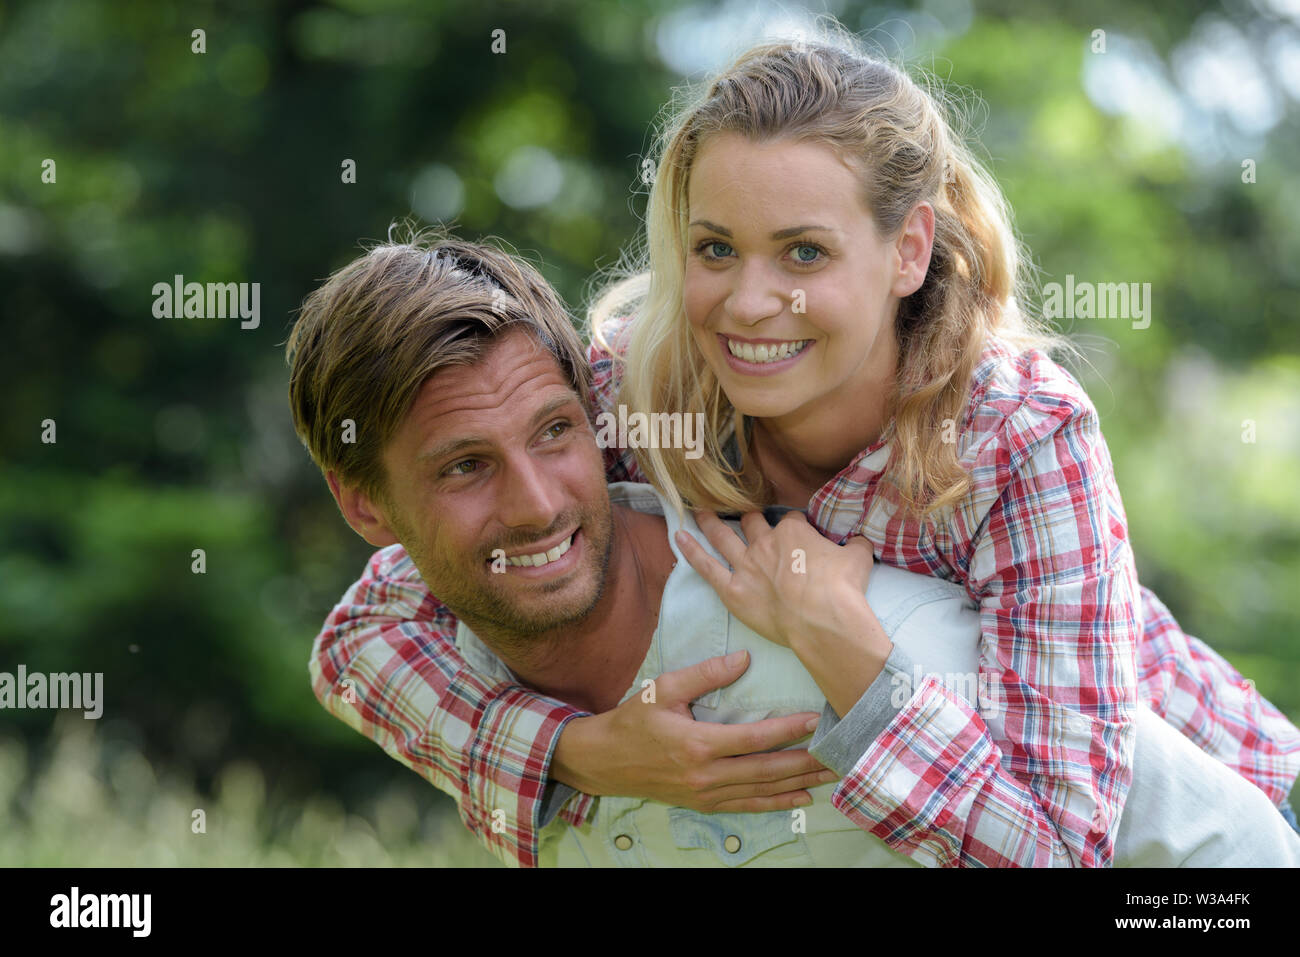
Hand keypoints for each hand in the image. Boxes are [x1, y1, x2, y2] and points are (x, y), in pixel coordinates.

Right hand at [551, 651, 836, 810]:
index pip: (753, 739)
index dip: (787, 730)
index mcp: (697, 743)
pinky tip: (800, 798)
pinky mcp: (704, 804)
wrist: (605, 760)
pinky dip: (776, 803)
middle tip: (838, 753)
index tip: (815, 720)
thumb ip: (705, 673)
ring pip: (762, 790)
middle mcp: (706, 774)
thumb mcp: (664, 688)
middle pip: (766, 770)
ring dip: (798, 783)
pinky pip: (748, 806)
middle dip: (805, 762)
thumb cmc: (634, 720)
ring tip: (830, 774)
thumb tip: (744, 658)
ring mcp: (707, 793)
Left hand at [674, 509, 874, 648]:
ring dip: (710, 521)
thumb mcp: (859, 558)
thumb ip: (857, 545)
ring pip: (723, 536)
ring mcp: (746, 565)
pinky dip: (690, 551)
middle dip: (748, 517)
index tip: (798, 534)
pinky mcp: (733, 590)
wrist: (824, 620)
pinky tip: (678, 536)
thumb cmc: (844, 589)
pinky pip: (706, 566)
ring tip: (700, 510)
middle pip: (753, 522)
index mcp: (794, 532)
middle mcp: (766, 543)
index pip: (791, 520)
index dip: (794, 526)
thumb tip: (861, 540)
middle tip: (743, 515)